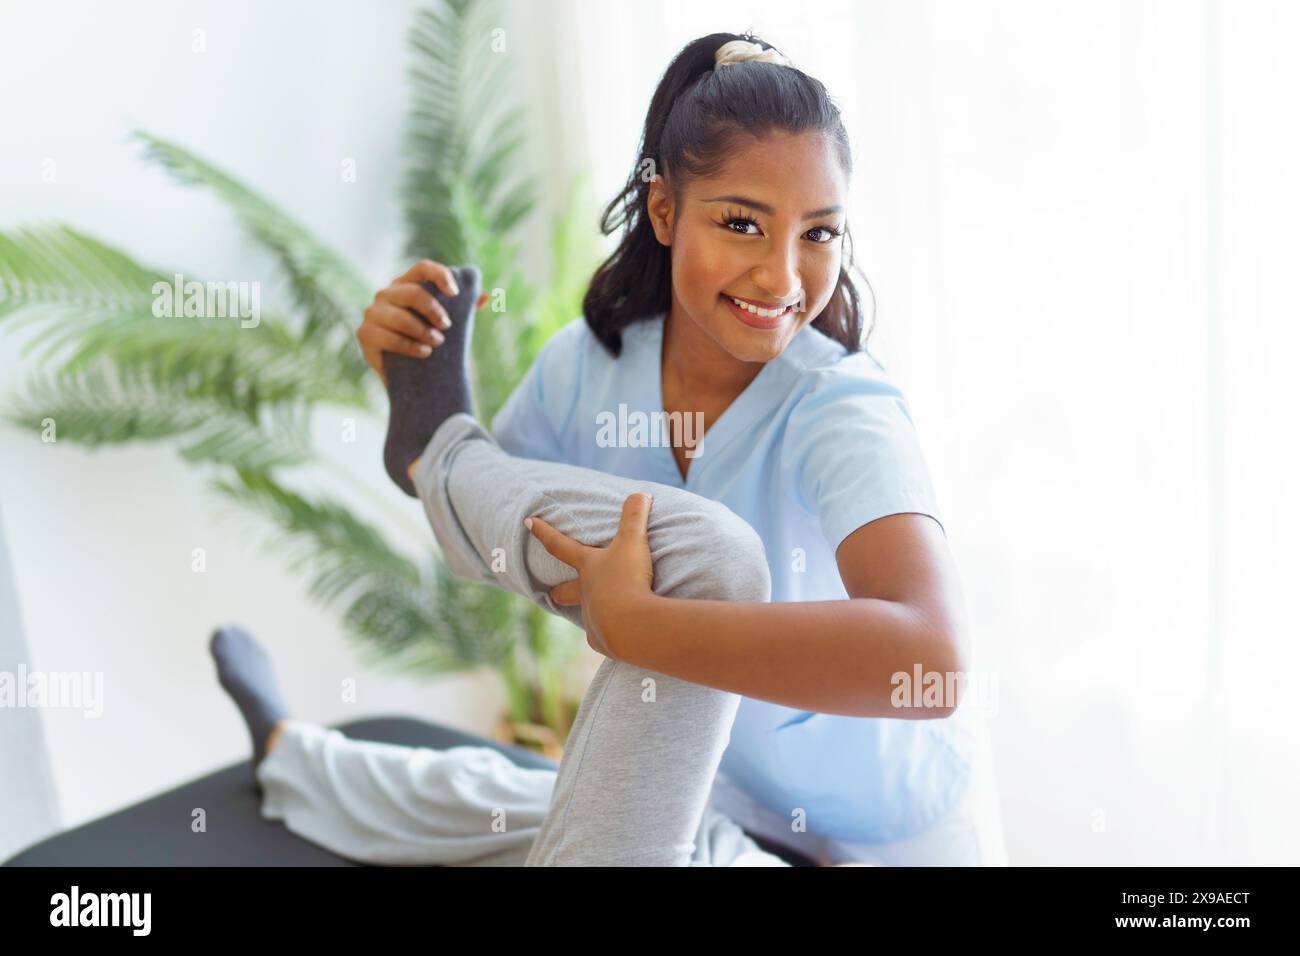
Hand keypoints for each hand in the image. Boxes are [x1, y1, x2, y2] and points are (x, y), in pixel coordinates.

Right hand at [356, 259, 490, 385]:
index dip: (439, 275)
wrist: (402, 371)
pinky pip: (386, 337)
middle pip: (411, 292)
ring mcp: (373, 313)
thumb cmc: (426, 339)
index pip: (422, 268)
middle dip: (432, 309)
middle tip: (447, 326)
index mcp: (407, 284)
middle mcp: (387, 294)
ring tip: (437, 343)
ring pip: (399, 317)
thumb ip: (464, 309)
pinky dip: (407, 346)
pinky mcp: (365, 333)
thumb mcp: (445, 323)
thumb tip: (487, 297)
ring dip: (421, 331)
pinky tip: (423, 353)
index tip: (455, 293)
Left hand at [524, 492, 655, 658]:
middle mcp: (586, 593)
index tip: (527, 522)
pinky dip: (610, 636)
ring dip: (590, 613)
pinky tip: (618, 638)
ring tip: (598, 616)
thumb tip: (641, 493)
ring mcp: (592, 619)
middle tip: (549, 592)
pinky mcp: (603, 641)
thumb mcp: (634, 542)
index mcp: (588, 567)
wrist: (632, 625)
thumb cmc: (627, 578)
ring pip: (586, 615)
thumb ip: (635, 516)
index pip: (560, 545)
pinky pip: (604, 638)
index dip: (544, 532)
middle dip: (558, 590)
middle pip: (566, 591)